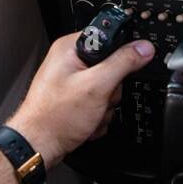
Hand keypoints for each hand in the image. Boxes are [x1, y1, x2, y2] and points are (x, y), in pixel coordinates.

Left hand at [5, 33, 155, 167]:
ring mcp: (72, 82)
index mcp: (71, 48)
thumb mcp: (97, 86)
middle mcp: (70, 62)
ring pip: (108, 89)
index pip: (108, 37)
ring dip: (104, 106)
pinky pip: (99, 102)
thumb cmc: (54, 117)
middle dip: (110, 90)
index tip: (122, 70)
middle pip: (112, 67)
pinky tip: (86, 121)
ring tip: (90, 113)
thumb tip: (143, 48)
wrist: (39, 146)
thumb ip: (123, 63)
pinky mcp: (75, 99)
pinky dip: (97, 115)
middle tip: (98, 98)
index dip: (120, 54)